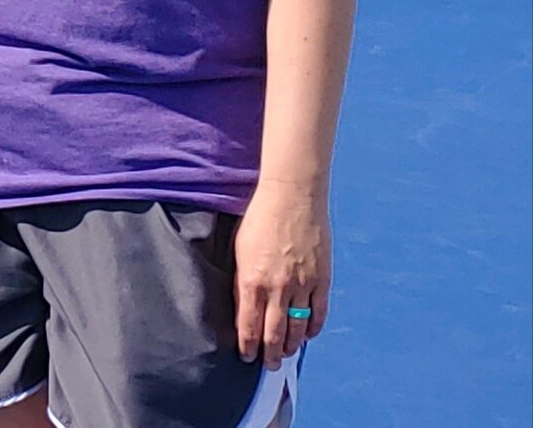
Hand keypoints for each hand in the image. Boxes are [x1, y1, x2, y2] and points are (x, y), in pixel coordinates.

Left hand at [234, 178, 331, 370]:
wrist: (292, 197)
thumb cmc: (260, 218)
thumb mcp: (240, 250)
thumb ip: (243, 281)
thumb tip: (244, 308)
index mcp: (252, 280)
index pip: (249, 325)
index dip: (248, 346)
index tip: (246, 357)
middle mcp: (277, 288)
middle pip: (274, 334)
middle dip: (269, 354)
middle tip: (268, 365)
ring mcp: (302, 285)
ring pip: (297, 328)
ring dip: (290, 345)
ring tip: (285, 354)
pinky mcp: (322, 279)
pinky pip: (318, 313)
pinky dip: (312, 328)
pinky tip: (306, 334)